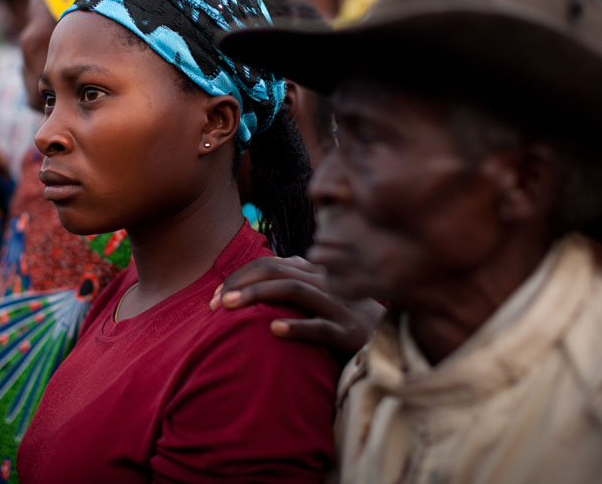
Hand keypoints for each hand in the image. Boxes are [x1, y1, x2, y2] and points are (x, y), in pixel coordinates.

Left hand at [210, 255, 383, 359]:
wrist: (387, 336)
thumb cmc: (341, 316)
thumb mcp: (316, 294)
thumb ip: (289, 283)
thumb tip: (248, 282)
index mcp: (313, 272)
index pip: (269, 264)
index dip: (239, 277)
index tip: (214, 297)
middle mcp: (322, 283)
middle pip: (276, 272)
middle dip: (241, 283)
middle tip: (213, 304)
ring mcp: (335, 306)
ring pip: (294, 291)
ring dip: (258, 296)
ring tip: (230, 307)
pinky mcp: (346, 332)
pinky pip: (319, 327)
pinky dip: (296, 327)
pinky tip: (273, 330)